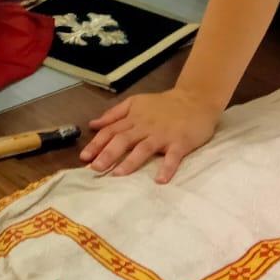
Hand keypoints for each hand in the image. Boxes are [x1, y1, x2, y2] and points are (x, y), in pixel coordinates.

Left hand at [79, 88, 222, 183]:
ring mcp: (163, 135)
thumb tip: (93, 124)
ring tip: (118, 174)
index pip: (111, 131)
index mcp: (133, 118)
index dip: (97, 144)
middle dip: (108, 153)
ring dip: (130, 161)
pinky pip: (173, 157)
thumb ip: (114, 114)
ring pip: (144, 148)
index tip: (84, 157)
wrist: (196, 99)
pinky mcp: (181, 142)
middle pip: (123, 139)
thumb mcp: (135, 102)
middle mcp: (145, 126)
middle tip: (95, 168)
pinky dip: (167, 168)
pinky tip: (160, 180)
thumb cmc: (163, 105)